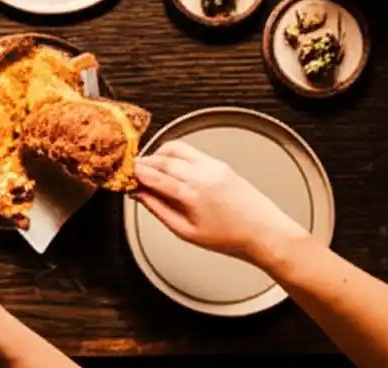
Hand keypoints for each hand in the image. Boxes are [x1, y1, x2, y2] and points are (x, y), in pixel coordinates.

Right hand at [133, 141, 307, 268]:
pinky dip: (174, 154)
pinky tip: (170, 167)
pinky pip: (189, 150)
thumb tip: (140, 195)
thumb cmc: (230, 237)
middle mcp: (201, 174)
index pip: (153, 176)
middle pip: (161, 159)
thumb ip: (159, 210)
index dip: (134, 174)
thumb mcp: (186, 232)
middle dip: (143, 163)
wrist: (263, 232)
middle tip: (132, 171)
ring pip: (174, 148)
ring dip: (157, 155)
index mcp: (191, 194)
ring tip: (150, 169)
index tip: (124, 175)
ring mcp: (211, 165)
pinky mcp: (219, 163)